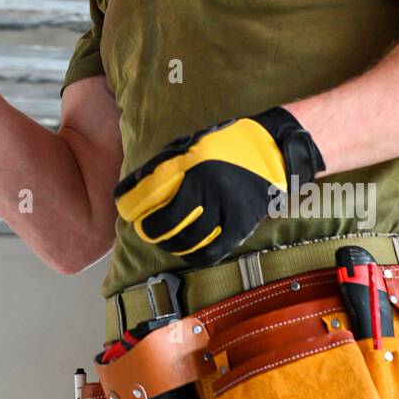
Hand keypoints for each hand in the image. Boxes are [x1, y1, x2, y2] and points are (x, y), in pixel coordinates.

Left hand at [112, 107, 324, 267]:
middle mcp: (206, 186)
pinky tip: (186, 249)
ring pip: (186, 240)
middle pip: (165, 221)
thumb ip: (166, 162)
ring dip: (168, 244)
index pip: (149, 189)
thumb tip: (135, 185)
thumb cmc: (226, 146)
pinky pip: (210, 251)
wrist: (273, 151)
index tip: (124, 209)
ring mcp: (224, 208)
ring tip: (164, 239)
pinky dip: (193, 255)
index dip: (130, 203)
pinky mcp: (240, 226)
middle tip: (145, 228)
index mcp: (191, 161)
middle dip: (148, 228)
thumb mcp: (193, 143)